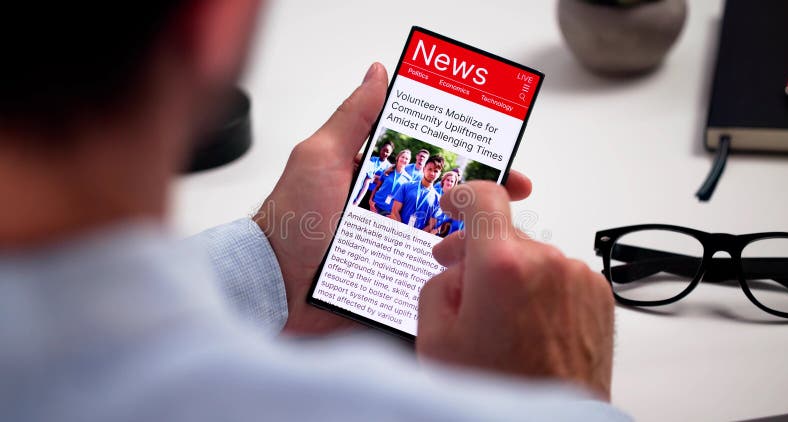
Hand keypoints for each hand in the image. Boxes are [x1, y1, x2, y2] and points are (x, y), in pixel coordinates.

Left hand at [254, 62, 533, 335]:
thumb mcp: (320, 158)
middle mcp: (393, 210)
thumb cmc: (290, 219)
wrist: (272, 286)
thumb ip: (351, 118)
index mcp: (379, 177)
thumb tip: (378, 74)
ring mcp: (396, 248)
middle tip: (513, 194)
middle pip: (451, 200)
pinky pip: (433, 278)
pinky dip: (456, 273)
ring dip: (475, 235)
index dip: (466, 155)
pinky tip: (476, 268)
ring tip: (498, 232)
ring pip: (449, 239)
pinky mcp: (394, 282)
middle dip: (485, 196)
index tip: (498, 151)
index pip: (434, 161)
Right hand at [416, 182, 614, 399]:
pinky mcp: (599, 295)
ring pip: (532, 257)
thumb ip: (438, 285)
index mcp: (502, 265)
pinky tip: (527, 325)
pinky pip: (559, 276)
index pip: (484, 198)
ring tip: (498, 318)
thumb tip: (456, 269)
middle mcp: (546, 262)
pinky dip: (541, 289)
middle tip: (458, 277)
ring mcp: (577, 278)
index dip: (463, 195)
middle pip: (505, 234)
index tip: (454, 203)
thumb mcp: (436, 338)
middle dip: (479, 252)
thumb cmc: (499, 391)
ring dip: (512, 274)